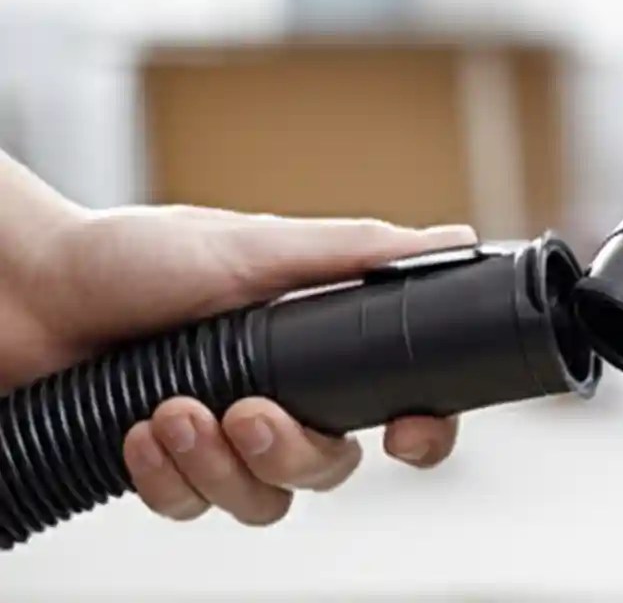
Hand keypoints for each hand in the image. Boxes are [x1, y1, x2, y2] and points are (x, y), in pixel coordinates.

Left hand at [0, 204, 474, 524]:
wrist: (28, 292)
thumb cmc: (133, 255)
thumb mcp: (255, 245)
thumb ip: (355, 253)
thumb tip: (450, 244)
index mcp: (318, 344)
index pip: (400, 403)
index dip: (421, 432)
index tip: (405, 436)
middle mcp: (283, 394)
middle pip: (332, 467)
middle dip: (292, 450)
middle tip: (250, 411)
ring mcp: (226, 437)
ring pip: (267, 502)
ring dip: (221, 464)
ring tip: (174, 409)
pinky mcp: (170, 469)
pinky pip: (193, 509)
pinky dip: (167, 476)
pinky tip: (142, 430)